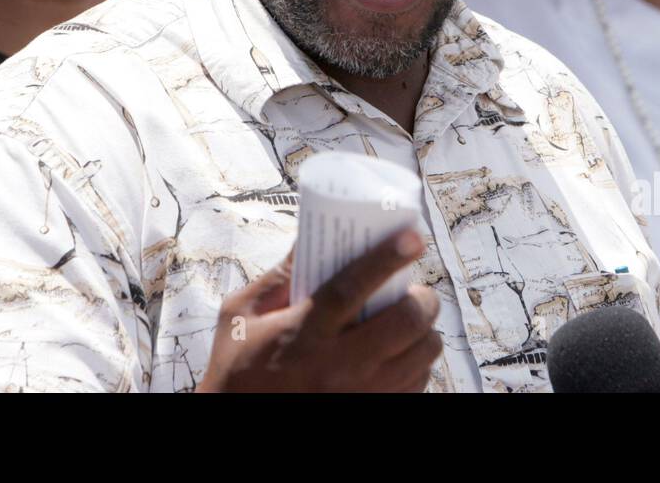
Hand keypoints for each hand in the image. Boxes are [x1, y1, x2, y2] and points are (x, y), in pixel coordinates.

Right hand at [196, 228, 442, 391]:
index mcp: (302, 334)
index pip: (352, 287)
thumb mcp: (241, 317)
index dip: (386, 258)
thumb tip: (309, 236)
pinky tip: (403, 357)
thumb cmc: (238, 368)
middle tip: (417, 291)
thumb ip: (277, 278)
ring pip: (421, 357)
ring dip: (425, 334)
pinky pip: (415, 386)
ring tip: (412, 323)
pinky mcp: (373, 412)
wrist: (234, 423)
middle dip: (423, 300)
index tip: (413, 237)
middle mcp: (336, 367)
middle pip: (404, 324)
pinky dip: (418, 366)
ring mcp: (360, 396)